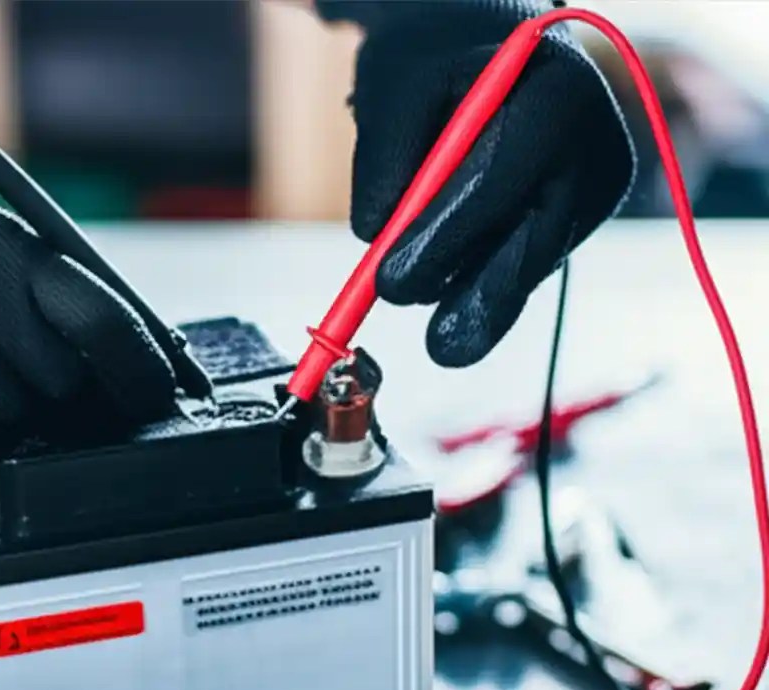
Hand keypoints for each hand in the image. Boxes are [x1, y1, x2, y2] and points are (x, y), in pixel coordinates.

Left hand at [347, 0, 634, 366]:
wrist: (489, 59)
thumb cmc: (437, 68)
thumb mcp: (396, 92)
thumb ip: (384, 161)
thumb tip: (375, 236)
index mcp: (555, 92)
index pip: (496, 180)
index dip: (443, 239)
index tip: (391, 281)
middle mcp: (595, 141)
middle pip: (537, 237)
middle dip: (481, 298)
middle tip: (437, 347)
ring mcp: (598, 185)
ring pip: (533, 263)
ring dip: (477, 295)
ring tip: (443, 336)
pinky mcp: (585, 219)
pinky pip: (532, 265)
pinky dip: (489, 282)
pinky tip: (461, 292)